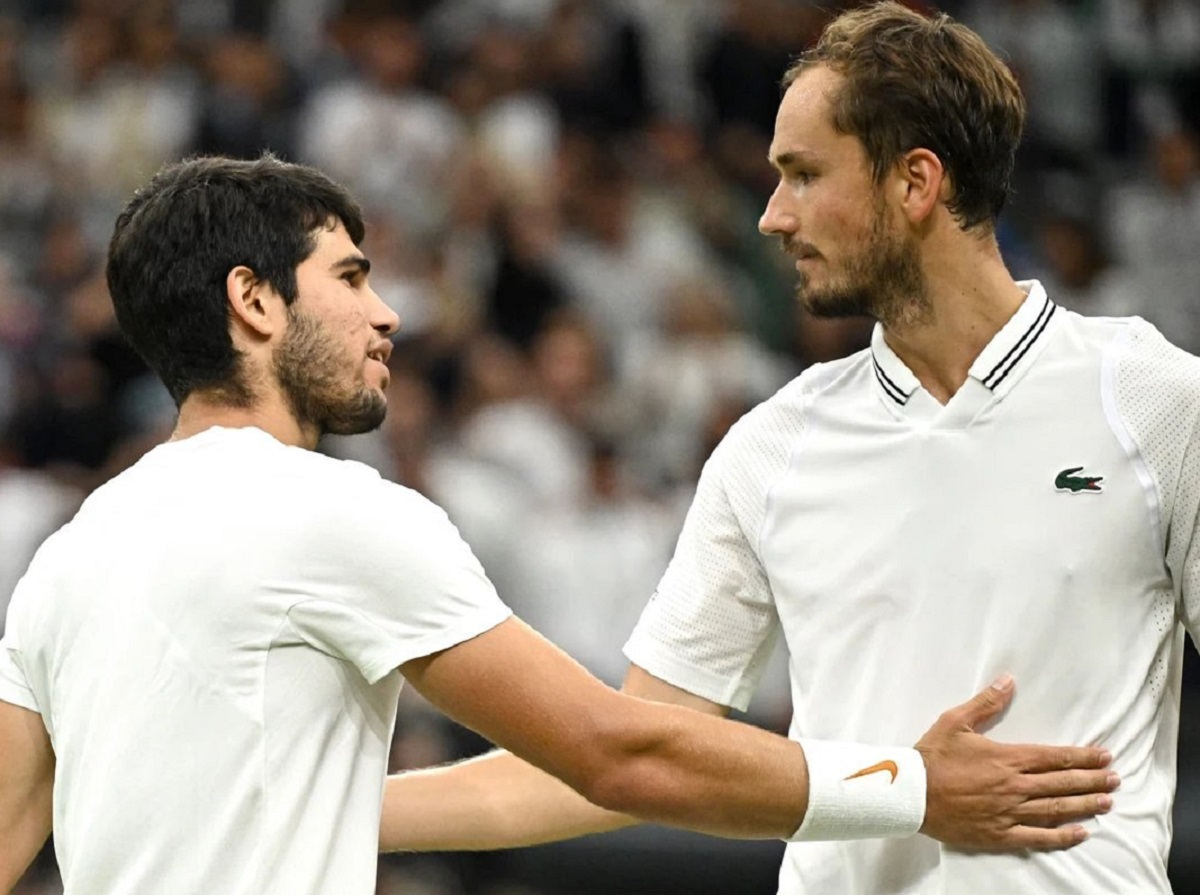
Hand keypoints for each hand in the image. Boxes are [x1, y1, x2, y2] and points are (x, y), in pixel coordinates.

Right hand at [915, 674, 1116, 850]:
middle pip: (1062, 783)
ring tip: (1106, 802)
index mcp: (1006, 758)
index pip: (1053, 757)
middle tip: (1115, 779)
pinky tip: (1080, 833)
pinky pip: (1038, 837)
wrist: (910, 793)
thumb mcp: (955, 722)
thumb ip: (985, 703)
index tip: (1104, 756)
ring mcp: (1009, 812)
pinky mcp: (1000, 834)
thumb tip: (1008, 681)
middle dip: (1091, 780)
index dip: (1082, 756)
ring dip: (1084, 805)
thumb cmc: (931, 757)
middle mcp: (1014, 786)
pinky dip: (1062, 837)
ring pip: (1056, 810)